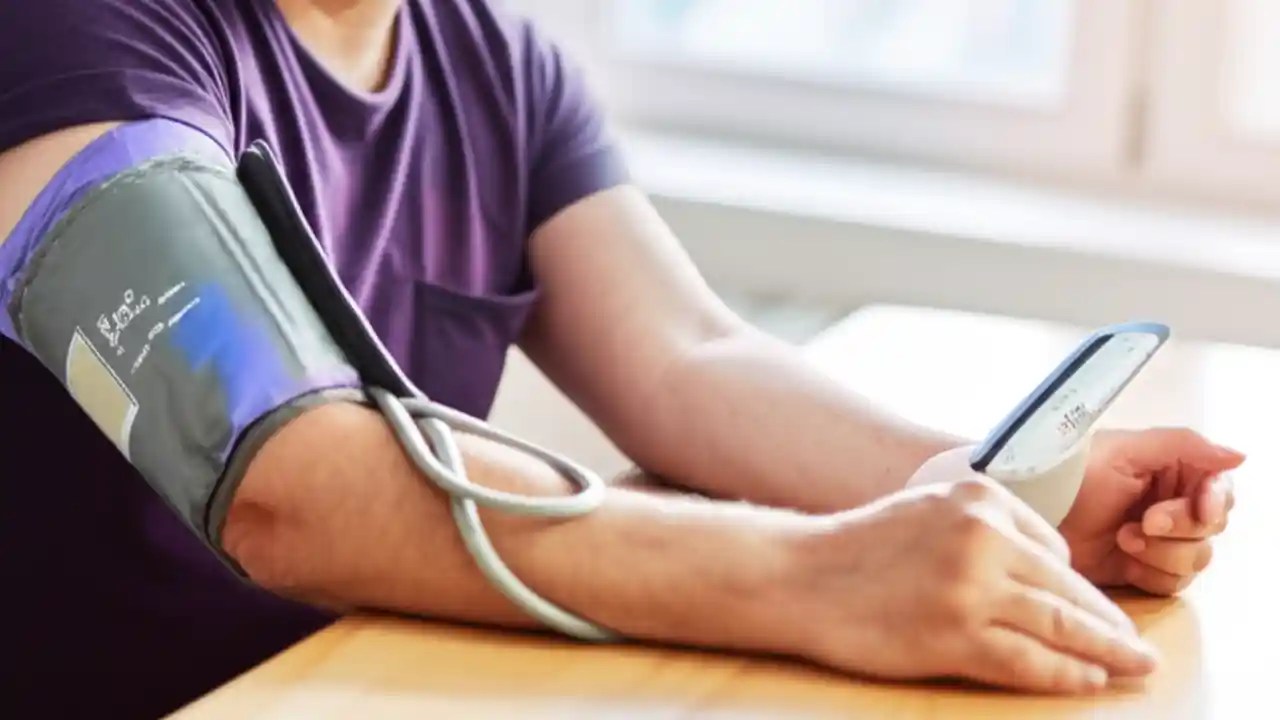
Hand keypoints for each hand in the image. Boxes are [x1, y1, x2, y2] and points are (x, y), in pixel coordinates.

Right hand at [781, 466, 1157, 693]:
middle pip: (1067, 587)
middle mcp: (983, 538)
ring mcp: (971, 589)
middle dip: (1108, 622)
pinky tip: (1088, 682)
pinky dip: (1066, 675)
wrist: (798, 575)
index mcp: (980, 499)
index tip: (1096, 612)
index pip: (1054, 546)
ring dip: (1105, 652)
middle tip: (1140, 646)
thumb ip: (984, 528)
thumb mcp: (928, 511)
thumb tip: (1048, 570)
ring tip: (1134, 666)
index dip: (1075, 585)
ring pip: (1061, 625)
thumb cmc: (859, 548)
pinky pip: (1030, 660)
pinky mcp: (955, 636)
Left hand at [1059, 428, 1243, 594]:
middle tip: (1146, 521)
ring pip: (1196, 559)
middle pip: (1212, 528)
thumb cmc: (1072, 476)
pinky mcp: (1140, 570)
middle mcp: (1168, 504)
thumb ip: (1183, 446)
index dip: (1215, 502)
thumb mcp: (1124, 450)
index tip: (1202, 509)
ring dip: (1163, 551)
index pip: (1219, 490)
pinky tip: (1124, 558)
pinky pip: (1173, 583)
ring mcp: (1155, 540)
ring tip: (1124, 538)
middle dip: (1182, 528)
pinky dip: (1152, 573)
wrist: (1034, 514)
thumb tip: (1238, 455)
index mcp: (1168, 470)